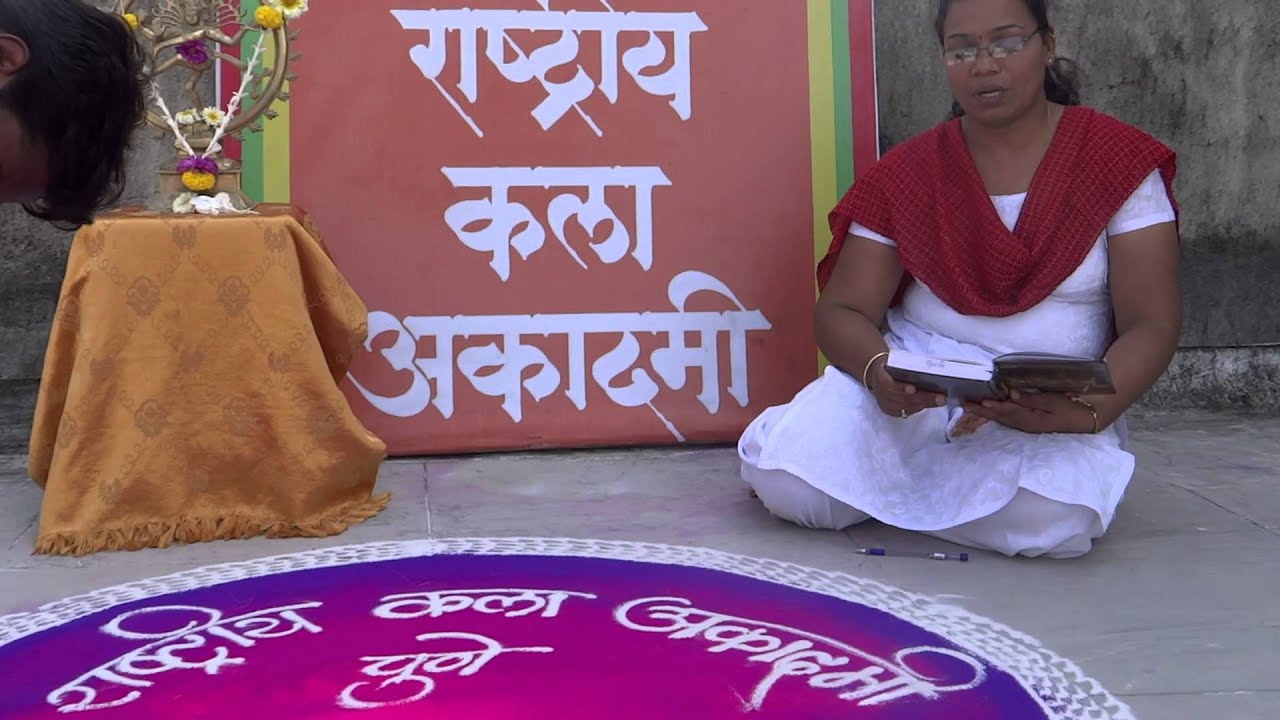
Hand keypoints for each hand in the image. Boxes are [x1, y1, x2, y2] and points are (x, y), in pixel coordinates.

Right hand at [868, 362, 945, 418]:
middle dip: (923, 398)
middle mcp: (881, 394)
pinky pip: (907, 412)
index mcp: (880, 378)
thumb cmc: (891, 366)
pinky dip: (920, 407)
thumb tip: (929, 368)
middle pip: (903, 399)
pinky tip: (932, 403)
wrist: (878, 376)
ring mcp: (886, 405)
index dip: (901, 388)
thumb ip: (906, 366)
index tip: (913, 389)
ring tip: (941, 400)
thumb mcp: (895, 362)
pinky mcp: (891, 412)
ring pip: (907, 407)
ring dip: (926, 404)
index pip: (889, 386)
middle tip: (941, 397)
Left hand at [963, 390, 1094, 433]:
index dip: (992, 406)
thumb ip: (1031, 399)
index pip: (1007, 412)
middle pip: (1000, 417)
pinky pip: (1009, 419)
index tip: (979, 402)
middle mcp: (1026, 425)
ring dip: (986, 413)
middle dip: (982, 411)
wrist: (1085, 418)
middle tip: (965, 405)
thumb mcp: (1052, 401)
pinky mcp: (1030, 423)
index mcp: (1031, 420)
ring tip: (971, 407)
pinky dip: (997, 414)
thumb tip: (1012, 394)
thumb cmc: (1071, 407)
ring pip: (1002, 418)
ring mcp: (1027, 425)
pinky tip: (990, 410)